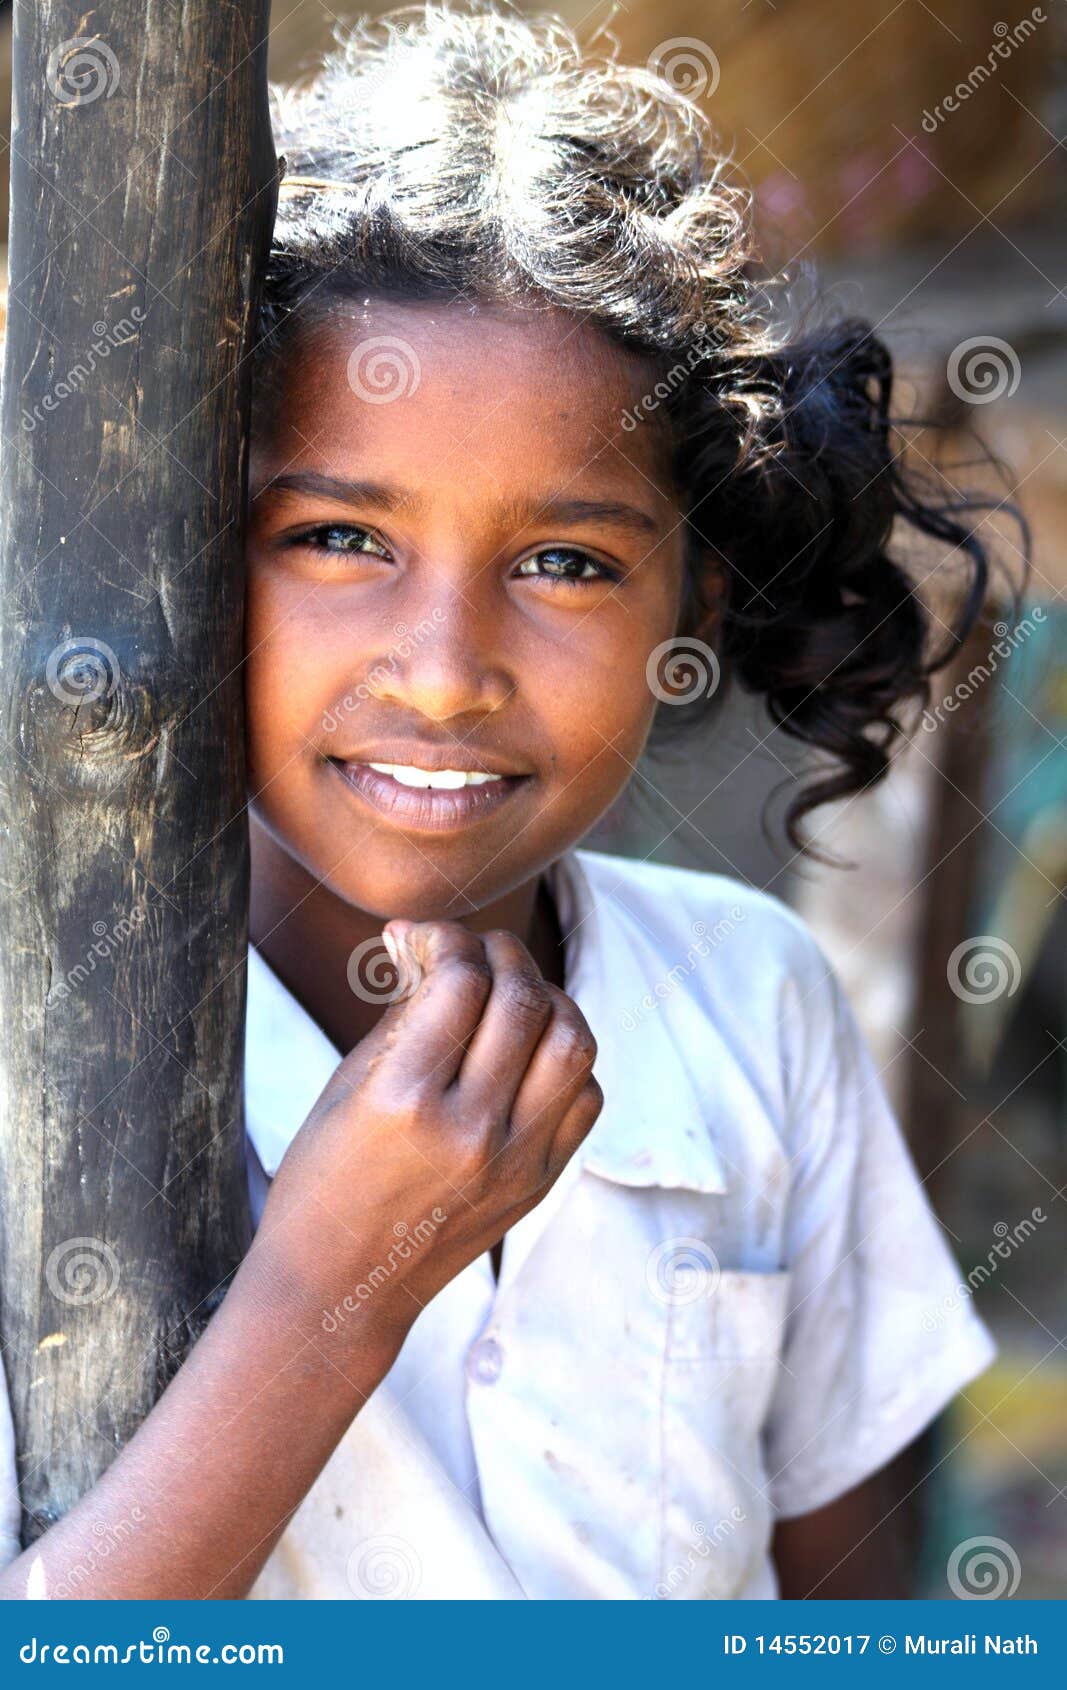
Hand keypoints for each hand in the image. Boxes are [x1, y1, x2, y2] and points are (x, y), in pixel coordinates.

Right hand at [249, 920, 602, 1351]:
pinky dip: (564, 1058)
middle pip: (523, 1001)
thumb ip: (402, 1010)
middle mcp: (469, 1132)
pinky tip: (528, 1052)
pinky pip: (584, 1096)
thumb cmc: (325, 1177)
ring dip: (548, 998)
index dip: (447, 939)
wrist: (340, 1288)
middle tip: (475, 950)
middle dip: (500, 953)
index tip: (427, 937)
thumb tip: (431, 943)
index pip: (460, 982)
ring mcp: (515, 1161)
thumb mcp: (348, 1085)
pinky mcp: (540, 1181)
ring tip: (513, 991)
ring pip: (573, 1043)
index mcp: (404, 1101)